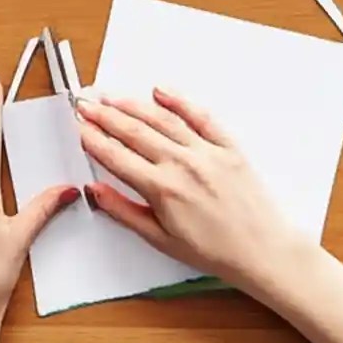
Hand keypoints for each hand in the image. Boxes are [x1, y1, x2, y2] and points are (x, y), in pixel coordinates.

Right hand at [76, 87, 304, 290]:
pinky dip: (179, 101)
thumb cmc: (213, 250)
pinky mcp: (228, 147)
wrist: (261, 250)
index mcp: (162, 189)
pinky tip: (160, 91)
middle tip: (86, 104)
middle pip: (134, 131)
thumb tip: (96, 192)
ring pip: (162, 120)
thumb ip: (124, 211)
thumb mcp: (159, 239)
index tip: (80, 128)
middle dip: (105, 116)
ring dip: (132, 105)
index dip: (94, 140)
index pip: (116, 157)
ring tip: (112, 97)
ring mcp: (206, 152)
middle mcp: (182, 164)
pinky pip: (200, 117)